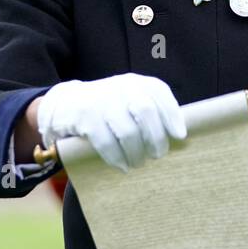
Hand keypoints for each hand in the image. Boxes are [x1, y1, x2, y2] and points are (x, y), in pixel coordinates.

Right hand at [36, 73, 185, 171]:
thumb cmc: (109, 108)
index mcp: (136, 83)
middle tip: (158, 155)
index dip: (172, 115)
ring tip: (138, 163)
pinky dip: (117, 158)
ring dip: (136, 153)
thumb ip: (152, 112)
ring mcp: (101, 101)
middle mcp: (120, 87)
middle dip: (156, 138)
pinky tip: (122, 166)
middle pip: (146, 112)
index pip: (159, 93)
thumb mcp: (130, 101)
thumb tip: (179, 138)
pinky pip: (106, 142)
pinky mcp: (85, 118)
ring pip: (127, 131)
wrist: (67, 103)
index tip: (180, 136)